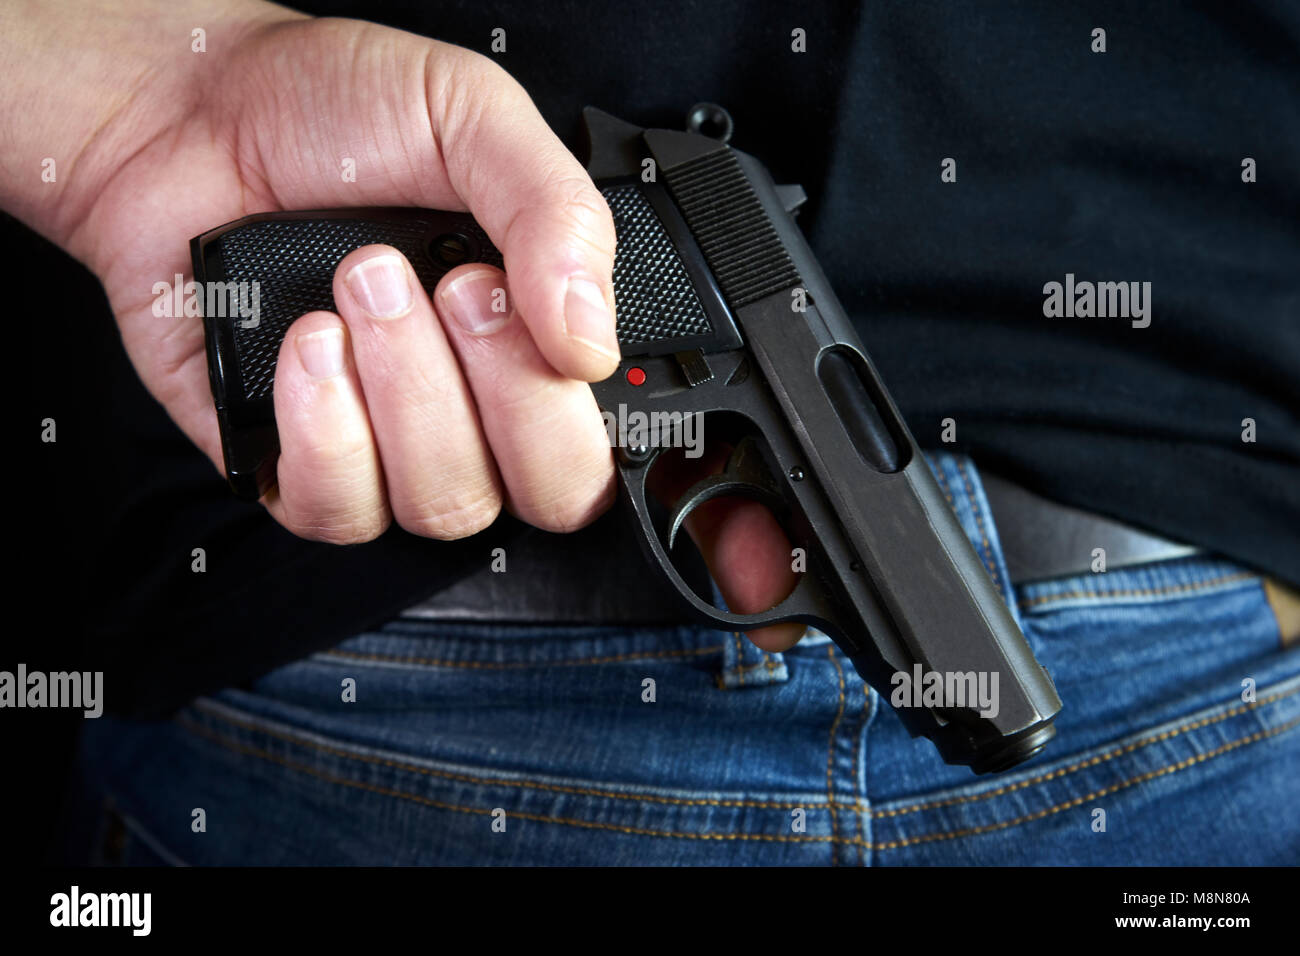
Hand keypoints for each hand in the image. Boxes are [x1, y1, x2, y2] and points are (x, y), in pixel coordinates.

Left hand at [1, 0, 803, 648]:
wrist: (190, 116)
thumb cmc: (338, 110)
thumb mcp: (475, 119)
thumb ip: (559, 218)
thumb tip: (595, 343)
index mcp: (551, 333)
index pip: (641, 448)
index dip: (693, 502)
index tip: (702, 504)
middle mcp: (487, 404)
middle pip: (559, 494)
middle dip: (512, 392)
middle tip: (459, 285)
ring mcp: (399, 446)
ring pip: (451, 504)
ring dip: (408, 385)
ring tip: (364, 280)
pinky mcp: (308, 468)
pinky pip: (345, 511)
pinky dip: (326, 422)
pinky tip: (309, 342)